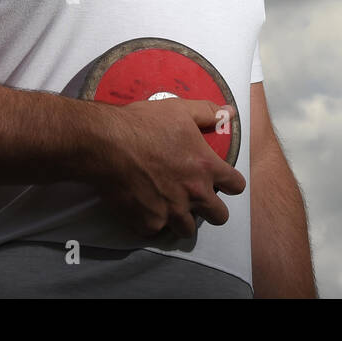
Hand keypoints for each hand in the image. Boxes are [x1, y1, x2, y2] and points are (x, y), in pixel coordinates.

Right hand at [91, 98, 245, 239]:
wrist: (105, 143)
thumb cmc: (142, 124)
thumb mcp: (179, 110)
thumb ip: (208, 113)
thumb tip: (230, 112)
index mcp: (205, 167)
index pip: (236, 186)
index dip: (231, 183)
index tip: (222, 182)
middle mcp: (193, 194)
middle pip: (219, 217)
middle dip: (211, 209)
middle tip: (196, 198)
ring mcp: (171, 212)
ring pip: (188, 230)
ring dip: (182, 219)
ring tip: (170, 206)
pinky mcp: (147, 223)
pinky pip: (156, 230)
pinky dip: (151, 221)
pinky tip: (143, 206)